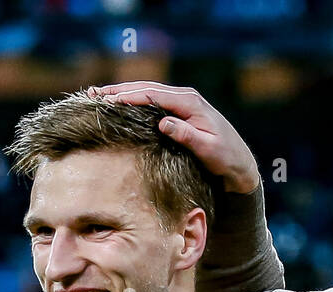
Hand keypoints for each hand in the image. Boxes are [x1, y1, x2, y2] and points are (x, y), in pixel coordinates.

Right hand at [88, 82, 259, 192]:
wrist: (239, 162)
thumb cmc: (225, 157)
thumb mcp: (207, 148)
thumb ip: (186, 134)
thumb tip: (163, 122)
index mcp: (190, 103)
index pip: (153, 95)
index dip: (129, 96)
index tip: (107, 100)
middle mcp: (185, 97)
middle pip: (146, 88)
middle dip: (119, 90)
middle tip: (93, 93)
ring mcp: (182, 102)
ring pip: (147, 93)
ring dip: (123, 93)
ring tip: (99, 95)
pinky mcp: (180, 110)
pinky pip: (153, 101)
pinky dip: (134, 100)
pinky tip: (119, 104)